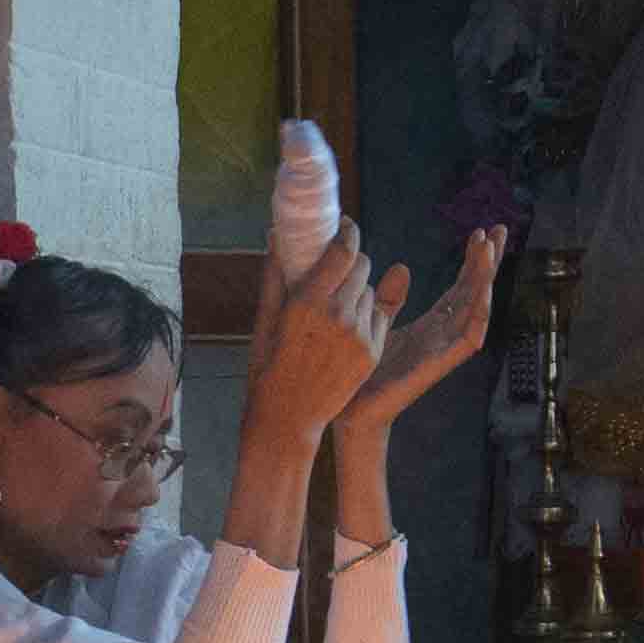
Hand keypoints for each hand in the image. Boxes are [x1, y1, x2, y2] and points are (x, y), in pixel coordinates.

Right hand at [245, 230, 388, 449]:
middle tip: (336, 270)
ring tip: (335, 309)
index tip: (345, 226)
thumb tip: (277, 233)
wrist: (288, 416)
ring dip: (358, 291)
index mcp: (308, 302)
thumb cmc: (269, 365)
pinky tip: (345, 330)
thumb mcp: (266, 318)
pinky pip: (378, 317)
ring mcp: (359, 335)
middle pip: (362, 266)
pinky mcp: (373, 352)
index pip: (344, 250)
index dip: (348, 232)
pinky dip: (366, 315)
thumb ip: (276, 273)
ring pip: (371, 291)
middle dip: (351, 262)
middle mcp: (338, 315)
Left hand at [347, 224, 504, 433]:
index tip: (478, 232)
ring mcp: (443, 350)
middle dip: (488, 262)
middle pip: (474, 293)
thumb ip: (392, 298)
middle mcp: (443, 335)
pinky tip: (485, 293)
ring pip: (476, 310)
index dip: (472, 261)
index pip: (461, 287)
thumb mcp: (377, 324)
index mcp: (432, 326)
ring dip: (486, 280)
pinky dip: (478, 317)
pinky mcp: (438, 365)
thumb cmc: (363, 373)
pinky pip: (467, 340)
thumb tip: (403, 267)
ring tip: (492, 249)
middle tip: (499, 229)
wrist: (351, 411)